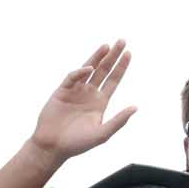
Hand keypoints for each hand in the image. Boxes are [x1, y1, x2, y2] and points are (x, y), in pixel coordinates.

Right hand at [28, 41, 136, 161]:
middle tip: (122, 41)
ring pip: (88, 69)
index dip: (121, 67)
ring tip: (107, 46)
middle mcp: (89, 93)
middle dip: (113, 56)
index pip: (113, 80)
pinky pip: (73, 77)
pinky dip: (80, 72)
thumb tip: (135, 107)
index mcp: (100, 102)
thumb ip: (119, 121)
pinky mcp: (62, 91)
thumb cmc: (77, 144)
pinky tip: (89, 69)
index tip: (129, 53)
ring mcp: (75, 91)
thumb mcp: (102, 134)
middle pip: (104, 70)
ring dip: (98, 57)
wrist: (53, 146)